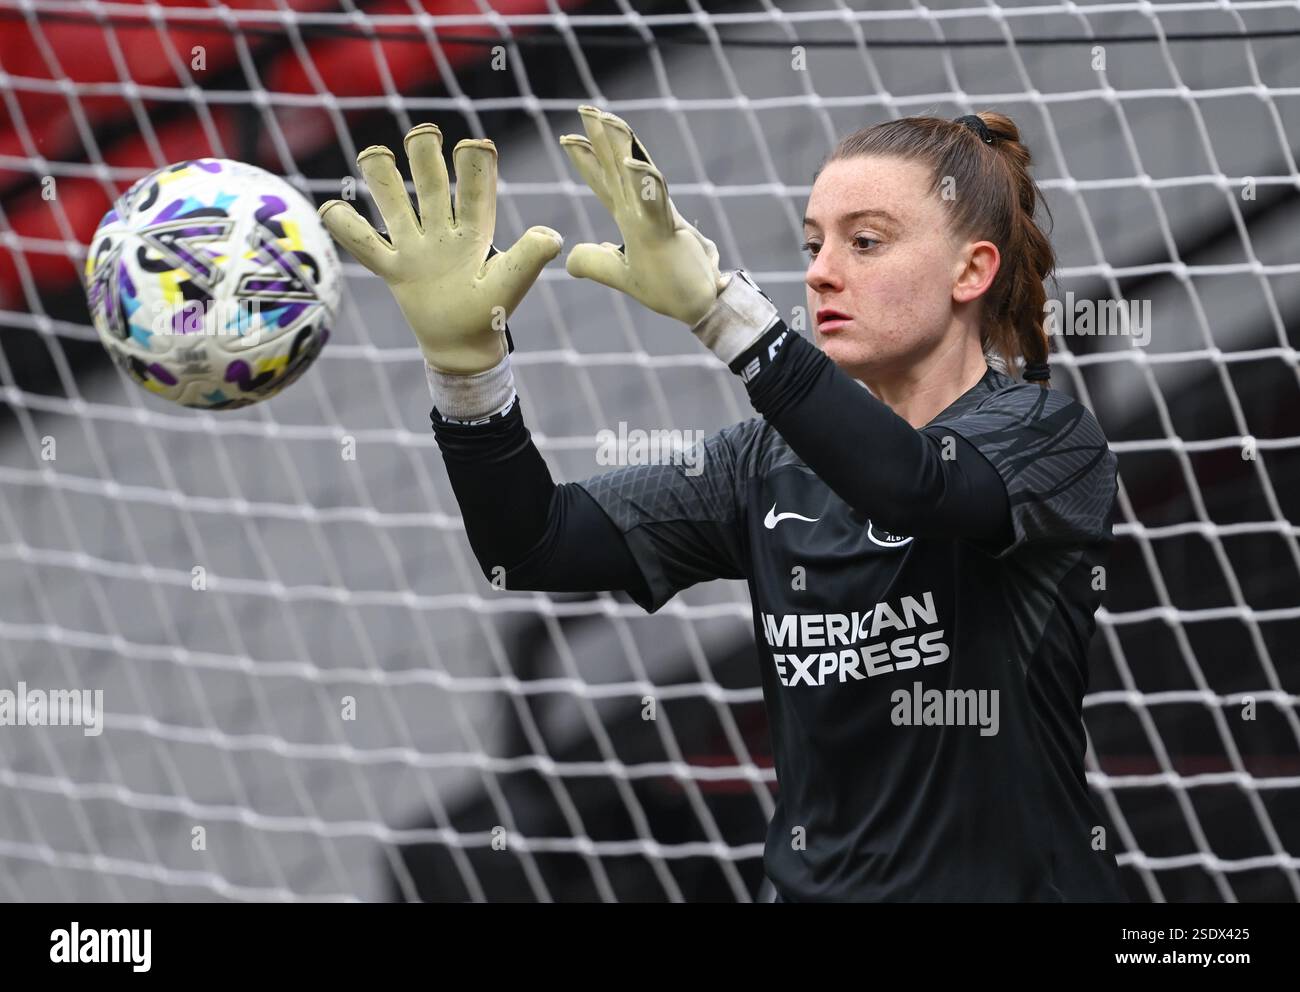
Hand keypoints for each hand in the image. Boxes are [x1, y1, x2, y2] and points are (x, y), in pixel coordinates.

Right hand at [319, 123, 562, 373]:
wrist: (462, 343)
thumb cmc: (490, 313)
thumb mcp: (511, 284)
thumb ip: (528, 259)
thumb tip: (551, 236)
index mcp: (475, 232)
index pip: (475, 193)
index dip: (475, 169)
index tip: (476, 146)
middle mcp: (442, 232)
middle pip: (432, 187)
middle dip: (427, 159)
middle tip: (424, 133)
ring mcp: (415, 248)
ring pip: (395, 205)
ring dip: (384, 180)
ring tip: (375, 153)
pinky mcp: (394, 269)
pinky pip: (366, 246)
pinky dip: (347, 229)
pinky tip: (331, 207)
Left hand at [559, 106, 725, 326]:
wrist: (697, 306)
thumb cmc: (669, 287)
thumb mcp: (621, 275)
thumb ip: (596, 263)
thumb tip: (570, 257)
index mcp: (631, 219)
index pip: (603, 182)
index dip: (586, 159)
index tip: (566, 137)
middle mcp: (642, 210)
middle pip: (617, 166)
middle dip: (601, 136)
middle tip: (586, 108)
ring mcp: (655, 217)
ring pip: (635, 171)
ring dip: (622, 143)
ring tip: (607, 118)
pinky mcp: (667, 229)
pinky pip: (654, 198)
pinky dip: (644, 178)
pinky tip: (631, 161)